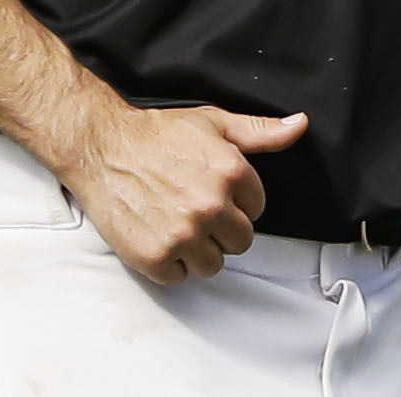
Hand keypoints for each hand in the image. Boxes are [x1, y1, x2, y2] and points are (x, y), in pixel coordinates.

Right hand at [51, 104, 306, 284]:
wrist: (101, 147)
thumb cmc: (156, 134)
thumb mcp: (214, 123)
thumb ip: (260, 131)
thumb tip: (299, 125)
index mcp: (231, 172)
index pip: (258, 208)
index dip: (237, 201)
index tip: (214, 193)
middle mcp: (210, 205)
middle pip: (241, 241)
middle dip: (223, 229)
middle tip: (196, 211)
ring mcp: (182, 234)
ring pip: (213, 265)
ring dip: (199, 251)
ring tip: (178, 224)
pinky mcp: (154, 256)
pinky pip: (180, 277)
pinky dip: (170, 264)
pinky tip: (159, 236)